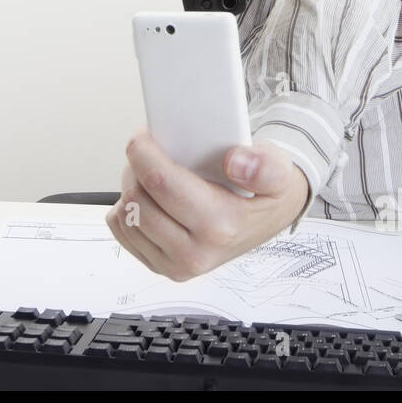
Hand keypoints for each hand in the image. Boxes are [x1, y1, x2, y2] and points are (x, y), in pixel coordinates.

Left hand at [105, 129, 310, 280]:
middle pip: (136, 199)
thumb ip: (265, 165)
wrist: (265, 223)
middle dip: (135, 167)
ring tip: (152, 174)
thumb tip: (235, 162)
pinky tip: (150, 198)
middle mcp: (195, 252)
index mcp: (220, 226)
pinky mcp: (160, 266)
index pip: (160, 183)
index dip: (143, 151)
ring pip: (125, 216)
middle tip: (150, 152)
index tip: (144, 136)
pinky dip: (127, 209)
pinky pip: (122, 231)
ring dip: (130, 187)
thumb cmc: (264, 194)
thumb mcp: (279, 172)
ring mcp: (176, 264)